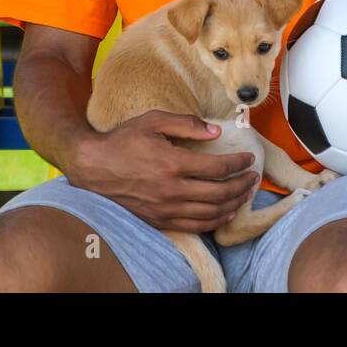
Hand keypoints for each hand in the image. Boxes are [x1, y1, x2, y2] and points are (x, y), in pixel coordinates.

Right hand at [69, 111, 258, 233]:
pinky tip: (225, 213)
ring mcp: (165, 208)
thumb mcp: (153, 121)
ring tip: (245, 194)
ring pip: (211, 213)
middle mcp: (171, 189)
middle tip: (253, 177)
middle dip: (242, 185)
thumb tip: (216, 131)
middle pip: (219, 193)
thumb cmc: (123, 140)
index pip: (217, 168)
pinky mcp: (159, 219)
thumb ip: (187, 124)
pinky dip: (215, 221)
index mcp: (172, 163)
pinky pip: (195, 226)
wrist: (93, 167)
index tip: (249, 159)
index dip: (238, 164)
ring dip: (233, 204)